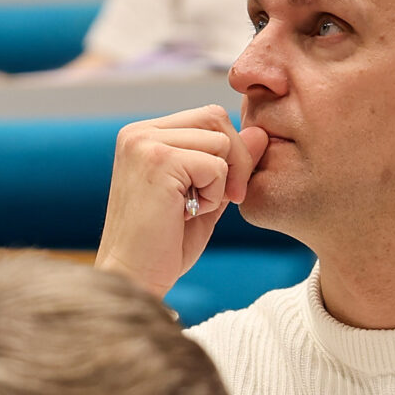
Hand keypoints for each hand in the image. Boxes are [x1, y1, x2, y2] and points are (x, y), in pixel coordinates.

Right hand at [96, 106, 268, 296]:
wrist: (133, 278)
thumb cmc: (164, 245)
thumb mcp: (206, 196)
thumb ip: (230, 164)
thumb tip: (261, 132)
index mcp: (145, 135)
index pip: (208, 117)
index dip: (230, 152)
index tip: (225, 193)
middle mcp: (139, 132)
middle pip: (216, 117)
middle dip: (235, 159)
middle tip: (226, 200)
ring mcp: (144, 143)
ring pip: (220, 140)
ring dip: (221, 181)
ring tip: (193, 208)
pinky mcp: (157, 160)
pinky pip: (214, 165)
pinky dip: (213, 195)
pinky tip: (186, 214)